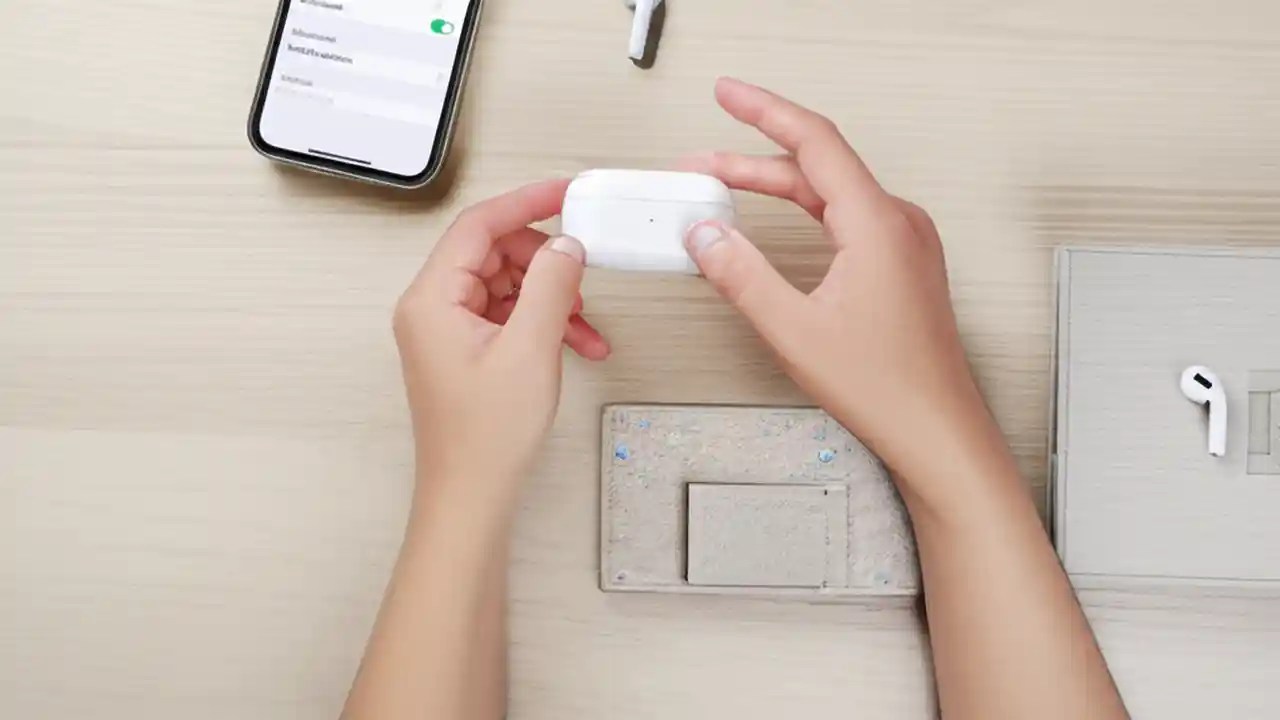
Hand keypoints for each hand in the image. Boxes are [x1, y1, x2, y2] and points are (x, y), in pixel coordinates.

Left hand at [393, 179, 609, 504]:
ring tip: (586, 326)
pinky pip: (509, 315)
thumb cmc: (486, 436)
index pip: (479, 225)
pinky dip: (546, 323)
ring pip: (508, 285)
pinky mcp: (466, 350)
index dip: (526, 202)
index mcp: (431, 298)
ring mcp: (447, 330)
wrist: (471, 496)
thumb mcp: (530, 349)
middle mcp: (432, 308)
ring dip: (553, 298)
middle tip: (584, 273)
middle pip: (495, 252)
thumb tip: (567, 244)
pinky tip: (581, 345)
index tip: (567, 191)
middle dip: (546, 262)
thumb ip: (551, 286)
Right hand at [682, 78, 1002, 505]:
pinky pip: (847, 214)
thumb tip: (706, 236)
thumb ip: (741, 275)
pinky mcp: (903, 262)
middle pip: (817, 166)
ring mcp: (905, 242)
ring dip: (777, 183)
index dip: (764, 110)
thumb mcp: (793, 331)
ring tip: (725, 183)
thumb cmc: (887, 388)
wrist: (937, 429)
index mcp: (876, 225)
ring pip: (831, 190)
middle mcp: (897, 223)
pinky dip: (804, 207)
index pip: (813, 141)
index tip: (729, 93)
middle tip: (702, 161)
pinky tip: (779, 215)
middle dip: (753, 158)